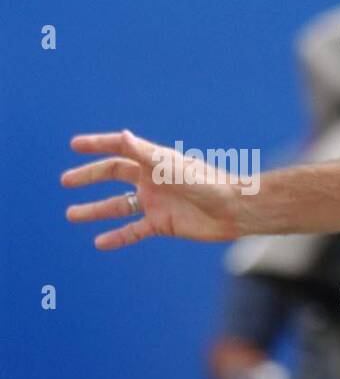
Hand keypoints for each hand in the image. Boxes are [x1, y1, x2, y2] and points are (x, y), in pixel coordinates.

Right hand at [62, 129, 242, 249]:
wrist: (235, 210)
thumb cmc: (208, 183)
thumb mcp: (173, 167)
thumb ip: (145, 154)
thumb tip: (123, 136)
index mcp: (154, 160)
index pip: (120, 148)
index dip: (97, 145)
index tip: (74, 145)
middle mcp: (152, 180)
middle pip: (114, 175)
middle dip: (89, 177)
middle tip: (66, 181)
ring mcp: (156, 202)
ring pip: (118, 206)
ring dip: (95, 210)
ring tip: (71, 215)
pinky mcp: (163, 224)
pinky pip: (134, 231)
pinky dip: (117, 237)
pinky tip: (99, 242)